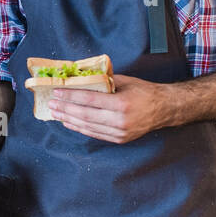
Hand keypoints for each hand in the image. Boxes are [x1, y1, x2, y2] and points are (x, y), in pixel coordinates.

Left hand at [46, 73, 171, 143]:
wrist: (164, 109)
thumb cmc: (144, 92)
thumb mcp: (124, 81)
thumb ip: (103, 81)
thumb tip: (81, 77)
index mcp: (121, 103)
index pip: (89, 100)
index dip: (70, 97)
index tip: (57, 92)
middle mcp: (120, 120)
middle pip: (85, 115)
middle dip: (65, 109)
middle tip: (51, 104)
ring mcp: (119, 132)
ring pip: (88, 127)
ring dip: (69, 120)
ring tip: (56, 113)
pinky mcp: (119, 139)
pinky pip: (95, 134)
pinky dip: (80, 128)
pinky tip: (70, 122)